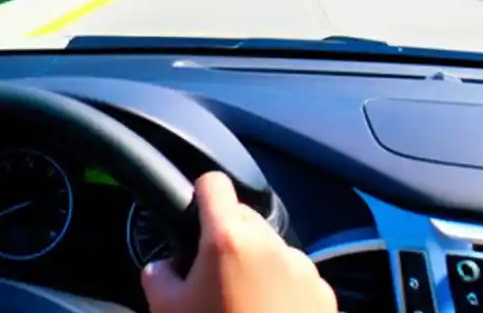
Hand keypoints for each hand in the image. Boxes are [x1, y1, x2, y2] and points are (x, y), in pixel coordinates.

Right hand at [141, 172, 335, 312]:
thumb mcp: (167, 310)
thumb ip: (158, 275)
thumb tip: (164, 267)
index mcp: (228, 239)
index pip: (213, 182)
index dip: (199, 196)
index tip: (195, 217)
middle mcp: (270, 244)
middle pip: (244, 217)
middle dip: (227, 237)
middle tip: (214, 276)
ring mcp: (302, 267)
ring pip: (272, 246)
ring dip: (257, 263)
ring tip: (244, 303)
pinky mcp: (324, 292)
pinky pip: (296, 275)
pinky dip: (282, 287)